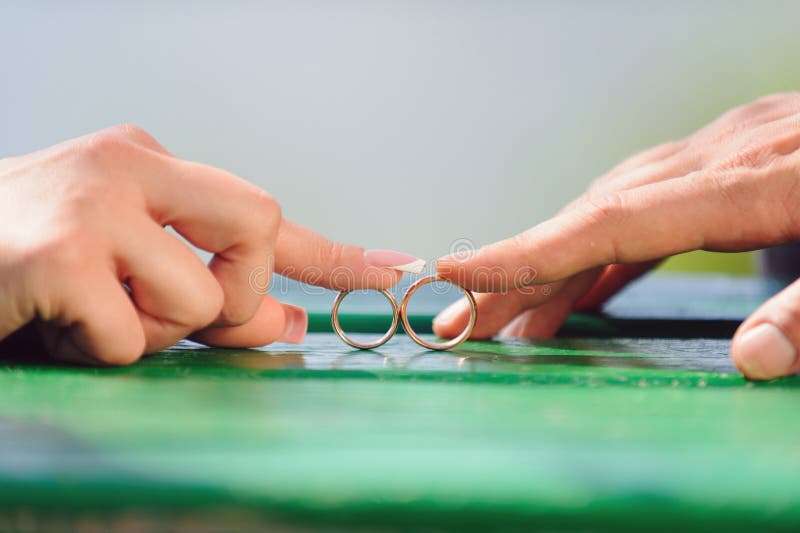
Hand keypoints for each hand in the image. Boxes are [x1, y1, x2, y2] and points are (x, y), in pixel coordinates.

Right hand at [0, 125, 402, 364]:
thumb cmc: (28, 267)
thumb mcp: (129, 277)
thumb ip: (212, 294)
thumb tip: (291, 328)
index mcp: (150, 164)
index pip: (264, 211)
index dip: (334, 252)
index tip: (393, 270)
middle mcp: (128, 164)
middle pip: (258, 231)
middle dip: (237, 295)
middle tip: (174, 310)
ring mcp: (93, 199)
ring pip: (197, 300)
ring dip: (151, 332)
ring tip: (88, 313)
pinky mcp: (58, 251)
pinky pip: (128, 336)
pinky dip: (98, 349)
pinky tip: (51, 322)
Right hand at [433, 92, 799, 380]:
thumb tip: (747, 363)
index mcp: (754, 179)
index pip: (610, 222)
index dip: (528, 252)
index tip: (457, 271)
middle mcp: (723, 153)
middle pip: (594, 213)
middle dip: (522, 269)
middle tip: (461, 321)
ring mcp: (728, 147)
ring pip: (612, 203)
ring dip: (557, 259)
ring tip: (511, 314)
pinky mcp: (738, 154)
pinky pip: (649, 201)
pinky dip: (606, 241)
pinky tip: (584, 274)